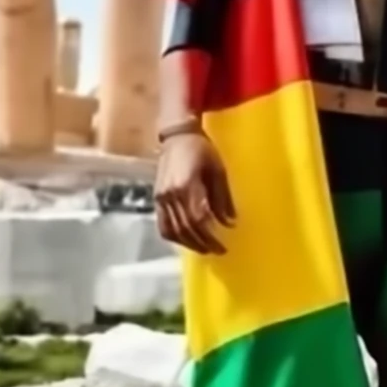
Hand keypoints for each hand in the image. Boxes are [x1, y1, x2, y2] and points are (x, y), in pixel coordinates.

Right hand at [154, 129, 236, 253]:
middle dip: (202, 243)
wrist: (178, 136)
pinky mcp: (156, 199)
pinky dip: (175, 237)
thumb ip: (223, 198)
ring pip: (173, 230)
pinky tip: (187, 240)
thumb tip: (229, 223)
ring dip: (189, 243)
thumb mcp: (218, 170)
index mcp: (187, 185)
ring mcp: (160, 198)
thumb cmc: (202, 149)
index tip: (224, 245)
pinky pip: (163, 225)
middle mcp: (171, 194)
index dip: (211, 236)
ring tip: (204, 249)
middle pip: (186, 227)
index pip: (199, 219)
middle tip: (217, 250)